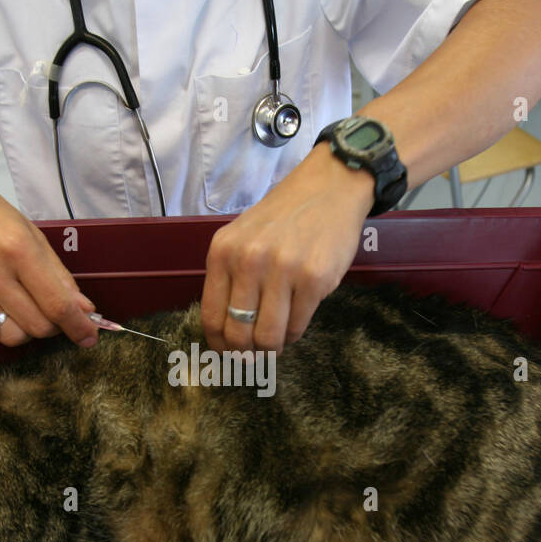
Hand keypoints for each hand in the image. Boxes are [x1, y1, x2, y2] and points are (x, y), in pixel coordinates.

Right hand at [0, 165, 97, 347]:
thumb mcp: (27, 230)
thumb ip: (57, 273)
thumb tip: (84, 310)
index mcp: (16, 247)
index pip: (57, 304)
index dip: (78, 326)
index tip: (89, 337)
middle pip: (36, 327)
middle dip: (50, 326)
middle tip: (46, 311)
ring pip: (9, 337)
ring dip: (22, 329)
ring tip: (16, 307)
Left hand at [201, 143, 374, 353]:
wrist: (329, 188)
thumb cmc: (284, 217)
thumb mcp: (243, 238)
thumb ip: (231, 277)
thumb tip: (228, 331)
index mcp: (223, 252)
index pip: (211, 316)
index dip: (219, 344)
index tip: (227, 353)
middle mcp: (248, 261)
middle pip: (238, 333)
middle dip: (247, 352)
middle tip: (255, 352)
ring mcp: (282, 270)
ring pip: (268, 336)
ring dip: (272, 346)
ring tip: (277, 339)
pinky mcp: (314, 279)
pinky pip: (297, 326)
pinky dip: (295, 333)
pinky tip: (295, 322)